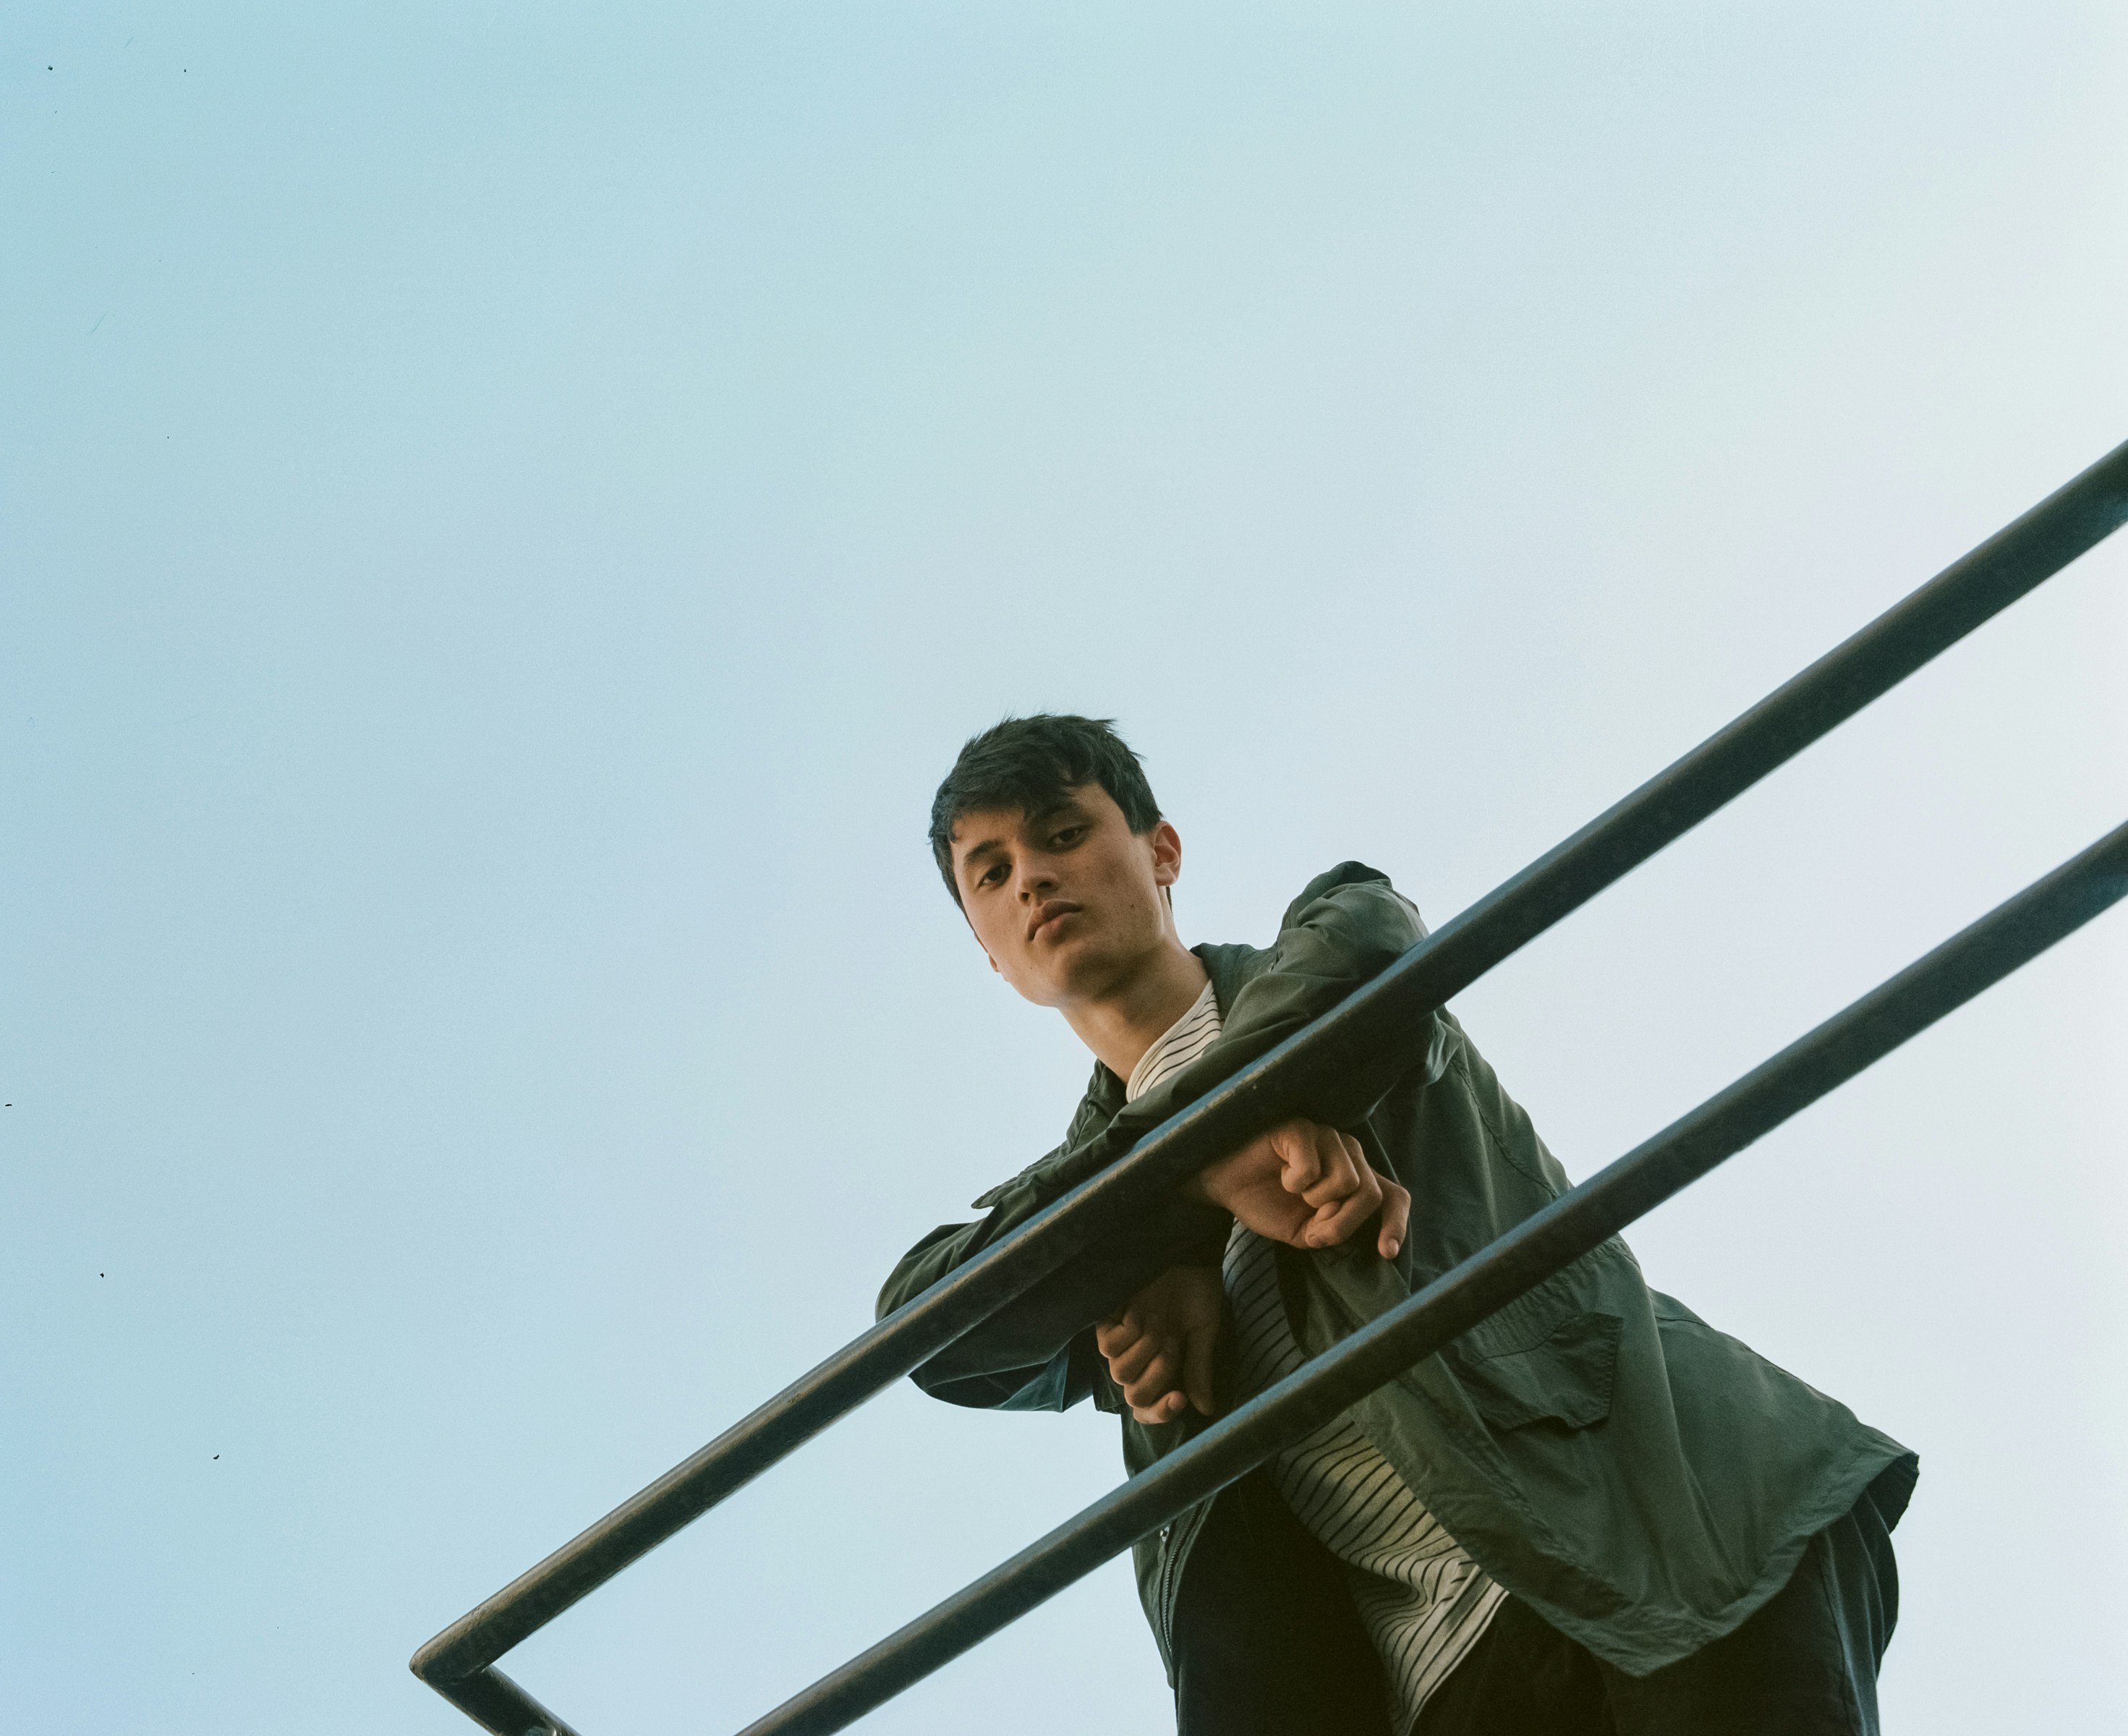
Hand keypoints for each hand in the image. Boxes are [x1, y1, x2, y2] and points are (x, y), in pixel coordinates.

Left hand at [1096, 1265, 1222, 1424]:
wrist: (1187, 1255)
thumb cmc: (1197, 1291)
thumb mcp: (1204, 1332)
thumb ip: (1199, 1370)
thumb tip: (1205, 1409)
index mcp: (1163, 1367)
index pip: (1148, 1409)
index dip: (1160, 1413)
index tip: (1180, 1398)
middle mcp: (1139, 1359)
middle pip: (1135, 1396)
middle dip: (1159, 1373)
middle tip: (1173, 1343)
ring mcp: (1122, 1341)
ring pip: (1120, 1373)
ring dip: (1145, 1351)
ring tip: (1159, 1325)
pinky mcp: (1106, 1322)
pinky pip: (1109, 1346)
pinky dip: (1129, 1333)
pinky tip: (1139, 1314)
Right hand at [1184, 1118, 1408, 1258]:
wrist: (1222, 1182)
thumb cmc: (1264, 1200)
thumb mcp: (1302, 1231)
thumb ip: (1329, 1232)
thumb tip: (1337, 1224)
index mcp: (1354, 1178)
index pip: (1393, 1196)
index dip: (1396, 1224)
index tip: (1386, 1253)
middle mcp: (1347, 1153)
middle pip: (1370, 1194)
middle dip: (1342, 1223)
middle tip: (1313, 1225)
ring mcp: (1326, 1136)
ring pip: (1349, 1181)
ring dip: (1316, 1199)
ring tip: (1293, 1191)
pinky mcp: (1301, 1128)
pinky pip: (1314, 1167)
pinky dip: (1296, 1181)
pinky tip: (1281, 1174)